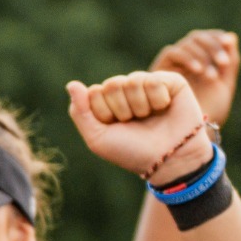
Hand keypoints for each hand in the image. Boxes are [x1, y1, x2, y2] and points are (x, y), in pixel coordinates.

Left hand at [67, 71, 210, 182]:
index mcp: (108, 102)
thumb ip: (80, 112)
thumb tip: (71, 84)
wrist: (168, 160)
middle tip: (134, 123)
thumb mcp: (98, 139)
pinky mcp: (169, 81)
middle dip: (121, 109)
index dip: (104, 113)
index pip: (94, 93)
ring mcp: (147, 84)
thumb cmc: (132, 152)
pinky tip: (164, 109)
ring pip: (132, 82)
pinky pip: (153, 80)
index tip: (116, 128)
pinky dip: (157, 100)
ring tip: (149, 118)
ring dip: (140, 107)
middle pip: (112, 84)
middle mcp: (126, 91)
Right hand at [151, 29, 239, 125]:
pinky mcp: (158, 70)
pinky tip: (197, 71)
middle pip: (197, 37)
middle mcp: (184, 59)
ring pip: (186, 43)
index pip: (208, 38)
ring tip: (211, 76)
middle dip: (212, 47)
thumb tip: (231, 36)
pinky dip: (186, 58)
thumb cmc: (206, 114)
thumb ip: (231, 63)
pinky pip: (172, 52)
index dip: (218, 40)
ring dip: (202, 55)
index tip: (227, 54)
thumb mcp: (224, 87)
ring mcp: (170, 64)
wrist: (187, 134)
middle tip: (224, 64)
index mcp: (200, 60)